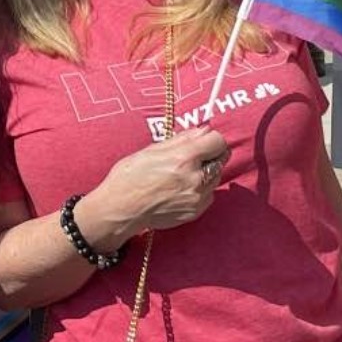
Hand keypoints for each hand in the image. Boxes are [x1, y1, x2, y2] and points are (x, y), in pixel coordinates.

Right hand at [82, 127, 230, 239]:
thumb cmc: (129, 178)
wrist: (121, 210)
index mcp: (183, 158)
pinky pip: (208, 194)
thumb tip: (203, 130)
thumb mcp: (151, 150)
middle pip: (220, 159)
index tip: (203, 141)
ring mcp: (197, 197)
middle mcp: (195, 178)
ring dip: (205, 172)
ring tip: (182, 175)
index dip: (210, 139)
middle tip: (192, 157)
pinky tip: (181, 189)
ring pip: (216, 177)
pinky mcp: (196, 211)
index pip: (217, 141)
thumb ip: (182, 139)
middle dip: (209, 155)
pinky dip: (200, 189)